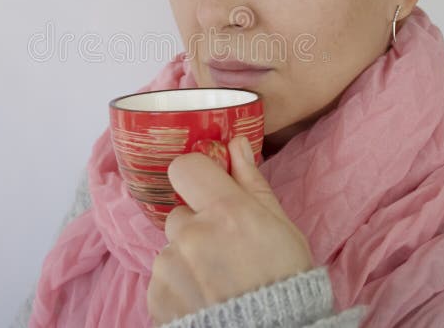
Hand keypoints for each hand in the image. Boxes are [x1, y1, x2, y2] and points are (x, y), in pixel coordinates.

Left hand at [146, 135, 314, 325]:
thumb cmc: (287, 283)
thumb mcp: (282, 228)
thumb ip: (252, 183)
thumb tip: (236, 144)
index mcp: (226, 212)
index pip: (184, 167)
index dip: (196, 177)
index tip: (208, 191)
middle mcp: (192, 235)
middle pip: (180, 215)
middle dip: (198, 228)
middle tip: (226, 254)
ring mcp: (170, 267)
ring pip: (171, 248)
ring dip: (188, 260)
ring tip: (218, 284)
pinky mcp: (157, 297)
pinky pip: (163, 279)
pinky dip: (179, 288)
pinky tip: (205, 300)